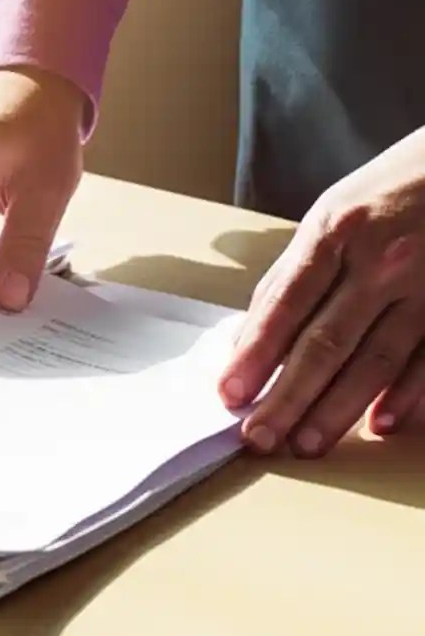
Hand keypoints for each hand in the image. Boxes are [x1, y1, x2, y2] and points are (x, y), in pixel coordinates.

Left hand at [220, 126, 424, 456]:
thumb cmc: (390, 191)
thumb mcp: (334, 214)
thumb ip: (294, 275)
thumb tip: (249, 338)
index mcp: (334, 231)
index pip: (284, 304)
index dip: (254, 355)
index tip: (229, 395)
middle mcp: (380, 259)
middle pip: (325, 341)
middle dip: (287, 396)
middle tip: (259, 436)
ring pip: (375, 358)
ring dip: (337, 408)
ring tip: (306, 444)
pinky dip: (406, 395)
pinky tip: (379, 425)